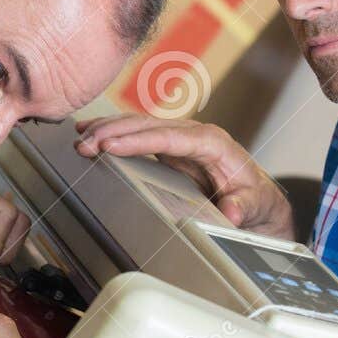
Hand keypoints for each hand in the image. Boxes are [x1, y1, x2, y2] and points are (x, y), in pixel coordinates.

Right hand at [74, 114, 294, 238]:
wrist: (257, 200)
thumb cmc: (255, 199)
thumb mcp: (254, 205)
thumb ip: (243, 207)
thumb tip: (232, 211)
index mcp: (213, 143)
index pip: (171, 137)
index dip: (140, 140)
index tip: (112, 144)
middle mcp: (194, 135)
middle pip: (149, 126)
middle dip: (115, 131)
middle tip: (85, 142)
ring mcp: (179, 140)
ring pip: (140, 126)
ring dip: (109, 129)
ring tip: (80, 137)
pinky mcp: (169, 149)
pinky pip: (138, 136)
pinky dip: (114, 134)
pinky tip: (92, 134)